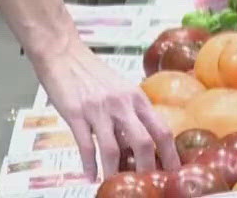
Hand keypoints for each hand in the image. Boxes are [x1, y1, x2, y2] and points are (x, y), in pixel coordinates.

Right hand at [36, 40, 178, 180]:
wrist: (62, 52)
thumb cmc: (91, 72)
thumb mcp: (120, 89)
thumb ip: (131, 113)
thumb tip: (139, 145)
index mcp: (135, 97)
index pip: (161, 129)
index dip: (171, 154)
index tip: (174, 172)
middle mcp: (121, 103)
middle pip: (143, 143)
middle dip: (147, 169)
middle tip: (148, 185)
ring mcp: (98, 109)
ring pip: (113, 149)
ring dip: (116, 172)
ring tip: (115, 185)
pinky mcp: (76, 113)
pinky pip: (86, 145)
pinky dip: (89, 165)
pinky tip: (90, 176)